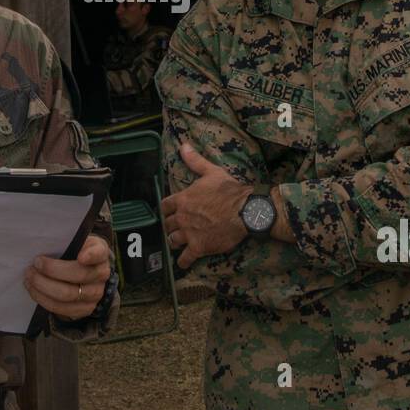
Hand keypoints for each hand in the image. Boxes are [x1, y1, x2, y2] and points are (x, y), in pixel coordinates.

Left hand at [25, 234, 110, 320]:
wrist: (83, 272)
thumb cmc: (74, 252)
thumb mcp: (76, 242)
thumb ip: (65, 242)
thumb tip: (44, 245)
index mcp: (100, 253)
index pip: (99, 253)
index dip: (91, 255)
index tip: (80, 256)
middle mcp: (101, 274)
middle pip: (79, 275)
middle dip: (52, 270)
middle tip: (35, 264)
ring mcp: (95, 294)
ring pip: (68, 295)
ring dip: (43, 286)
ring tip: (29, 277)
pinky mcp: (84, 309)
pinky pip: (62, 308)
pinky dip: (43, 299)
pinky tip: (33, 289)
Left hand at [161, 143, 252, 268]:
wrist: (245, 210)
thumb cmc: (229, 190)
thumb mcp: (211, 171)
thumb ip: (195, 161)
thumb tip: (184, 146)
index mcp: (183, 199)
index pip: (164, 206)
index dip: (165, 210)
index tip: (167, 213)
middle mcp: (182, 217)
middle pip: (167, 224)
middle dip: (169, 226)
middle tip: (173, 228)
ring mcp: (189, 233)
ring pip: (173, 240)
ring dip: (174, 242)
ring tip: (177, 243)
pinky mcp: (199, 247)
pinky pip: (185, 258)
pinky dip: (183, 261)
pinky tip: (183, 263)